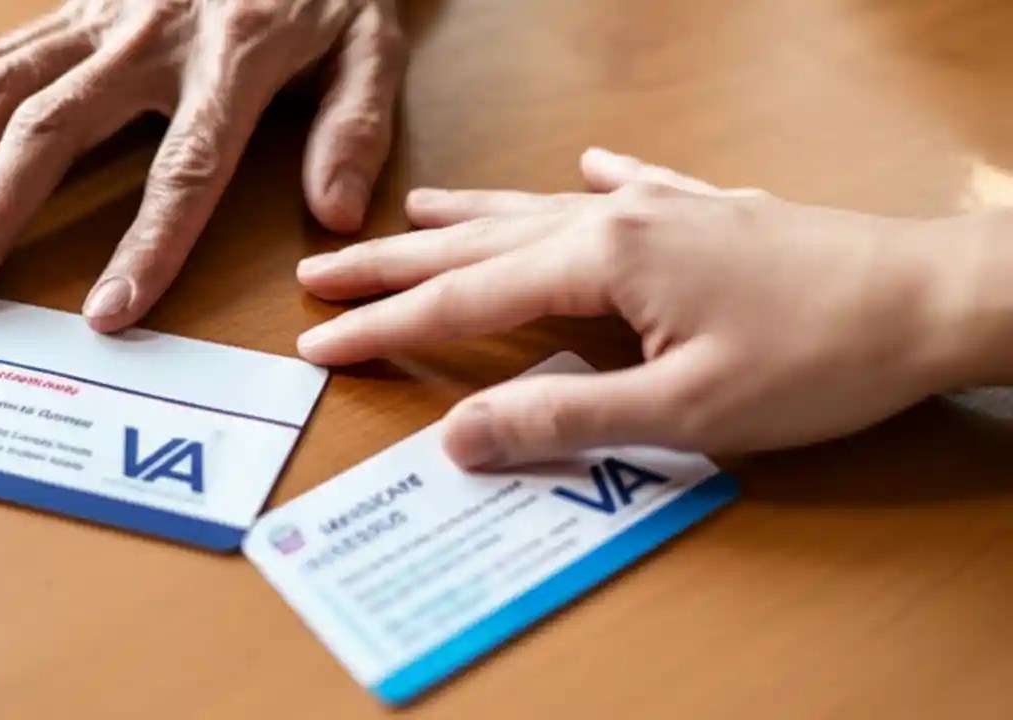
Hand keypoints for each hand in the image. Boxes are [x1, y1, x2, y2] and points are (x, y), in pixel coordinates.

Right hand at [0, 0, 405, 330]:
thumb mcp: (370, 47)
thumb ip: (353, 128)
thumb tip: (334, 214)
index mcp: (234, 57)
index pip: (184, 168)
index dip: (146, 244)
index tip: (105, 313)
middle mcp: (151, 35)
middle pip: (54, 129)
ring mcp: (102, 16)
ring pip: (5, 91)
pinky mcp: (75, 6)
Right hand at [295, 148, 973, 467]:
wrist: (932, 298)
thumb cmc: (817, 360)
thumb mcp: (684, 410)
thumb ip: (563, 421)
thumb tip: (458, 436)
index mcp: (602, 261)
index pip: (462, 300)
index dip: (383, 326)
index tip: (319, 340)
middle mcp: (619, 220)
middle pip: (479, 242)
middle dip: (394, 262)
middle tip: (321, 269)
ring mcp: (666, 208)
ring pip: (539, 208)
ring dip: (469, 215)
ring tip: (410, 210)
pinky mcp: (711, 213)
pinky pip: (633, 186)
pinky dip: (594, 181)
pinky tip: (586, 165)